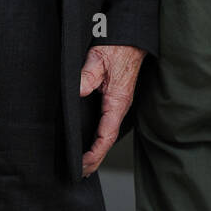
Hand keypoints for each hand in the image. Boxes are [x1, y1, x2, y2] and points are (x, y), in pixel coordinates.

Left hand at [79, 45, 145, 176]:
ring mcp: (118, 103)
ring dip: (97, 149)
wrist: (132, 37)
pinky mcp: (115, 97)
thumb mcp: (99, 57)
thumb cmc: (118, 47)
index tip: (83, 165)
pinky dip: (99, 136)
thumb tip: (78, 90)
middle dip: (95, 158)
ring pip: (108, 132)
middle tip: (81, 173)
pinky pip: (107, 123)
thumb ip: (88, 74)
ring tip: (85, 164)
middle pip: (108, 139)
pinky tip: (91, 140)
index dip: (95, 153)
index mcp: (117, 101)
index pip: (106, 135)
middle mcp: (120, 105)